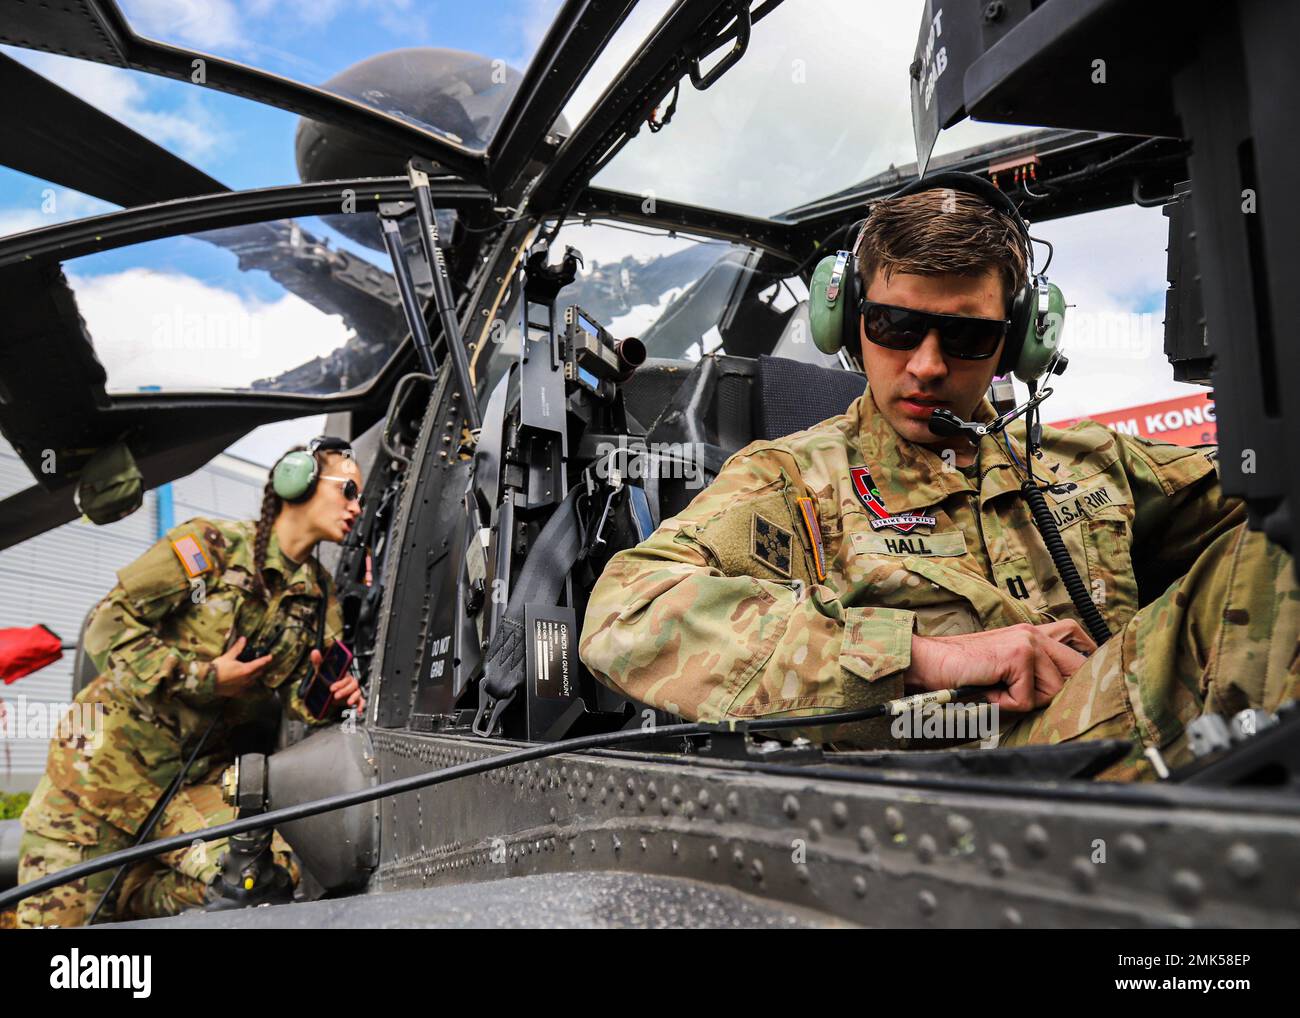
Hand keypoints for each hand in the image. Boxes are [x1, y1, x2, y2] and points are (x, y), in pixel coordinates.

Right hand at [213, 636, 272, 696]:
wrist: (207, 681)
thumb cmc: (218, 668)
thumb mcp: (228, 656)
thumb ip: (237, 648)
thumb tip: (243, 639)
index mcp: (246, 670)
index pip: (259, 663)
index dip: (266, 659)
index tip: (270, 657)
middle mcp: (246, 679)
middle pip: (258, 673)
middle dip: (261, 668)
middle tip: (262, 664)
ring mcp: (241, 687)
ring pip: (252, 682)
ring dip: (254, 677)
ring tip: (254, 674)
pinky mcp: (235, 693)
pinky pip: (245, 690)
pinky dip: (246, 686)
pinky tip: (244, 685)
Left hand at [305, 648, 365, 715]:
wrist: (327, 692)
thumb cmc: (326, 679)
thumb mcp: (321, 672)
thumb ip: (318, 662)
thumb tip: (315, 652)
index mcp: (344, 675)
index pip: (346, 677)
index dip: (340, 683)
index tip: (332, 688)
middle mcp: (350, 682)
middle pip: (352, 684)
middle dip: (344, 691)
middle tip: (334, 696)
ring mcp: (353, 691)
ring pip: (358, 692)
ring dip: (353, 697)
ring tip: (347, 703)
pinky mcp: (355, 699)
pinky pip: (361, 701)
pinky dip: (361, 706)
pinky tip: (358, 711)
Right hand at [902, 620, 1095, 712]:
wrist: (929, 663)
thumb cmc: (963, 673)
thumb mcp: (1004, 673)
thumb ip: (1033, 675)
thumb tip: (1068, 698)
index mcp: (1033, 635)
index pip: (1080, 644)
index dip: (1086, 665)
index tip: (1087, 683)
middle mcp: (1034, 634)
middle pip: (1076, 672)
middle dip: (1056, 694)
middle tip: (1022, 698)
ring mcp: (1028, 642)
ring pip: (1050, 693)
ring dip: (1021, 702)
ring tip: (995, 691)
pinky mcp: (1019, 656)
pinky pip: (1027, 700)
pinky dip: (1004, 705)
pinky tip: (987, 692)